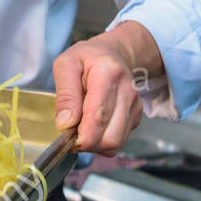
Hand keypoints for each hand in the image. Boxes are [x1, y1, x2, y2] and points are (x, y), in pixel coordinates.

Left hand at [51, 21, 160, 155]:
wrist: (114, 54)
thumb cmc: (86, 58)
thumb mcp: (65, 65)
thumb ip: (65, 94)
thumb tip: (64, 124)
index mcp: (108, 73)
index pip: (98, 115)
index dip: (81, 135)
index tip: (66, 138)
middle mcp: (127, 91)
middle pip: (109, 137)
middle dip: (86, 144)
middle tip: (70, 137)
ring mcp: (135, 106)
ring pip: (115, 144)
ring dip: (94, 147)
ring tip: (80, 132)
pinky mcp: (136, 117)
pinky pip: (118, 141)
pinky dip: (102, 143)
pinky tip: (92, 128)